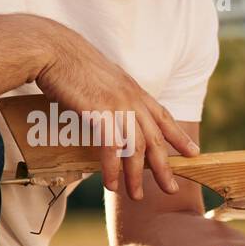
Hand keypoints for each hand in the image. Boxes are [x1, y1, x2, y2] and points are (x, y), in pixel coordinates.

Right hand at [32, 17, 198, 199]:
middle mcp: (132, 98)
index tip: (193, 152)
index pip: (164, 117)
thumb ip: (114, 95)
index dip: (179, 137)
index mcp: (134, 90)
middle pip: (155, 139)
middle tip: (171, 189)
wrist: (51, 49)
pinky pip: (112, 148)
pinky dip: (113, 169)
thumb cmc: (69, 63)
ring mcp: (118, 106)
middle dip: (164, 167)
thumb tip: (112, 112)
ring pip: (136, 148)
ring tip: (137, 196)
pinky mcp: (99, 113)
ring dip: (136, 176)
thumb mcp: (102, 78)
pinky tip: (112, 185)